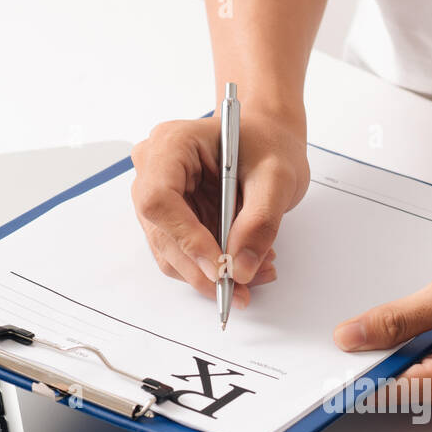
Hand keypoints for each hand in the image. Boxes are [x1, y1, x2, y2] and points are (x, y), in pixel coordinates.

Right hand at [130, 112, 309, 305]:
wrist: (268, 144)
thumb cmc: (268, 145)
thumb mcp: (277, 177)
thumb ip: (260, 221)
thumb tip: (241, 268)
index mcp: (172, 144)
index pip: (159, 199)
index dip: (187, 238)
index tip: (220, 266)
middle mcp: (154, 171)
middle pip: (162, 233)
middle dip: (203, 268)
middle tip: (243, 288)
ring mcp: (159, 198)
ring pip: (171, 253)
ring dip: (211, 275)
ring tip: (256, 271)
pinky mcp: (172, 221)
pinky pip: (185, 257)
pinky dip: (214, 270)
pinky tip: (246, 265)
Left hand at [332, 239, 431, 417]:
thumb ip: (399, 319)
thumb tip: (352, 337)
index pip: (386, 393)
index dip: (352, 376)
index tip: (327, 362)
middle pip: (396, 386)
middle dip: (378, 354)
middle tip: (370, 321)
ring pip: (410, 376)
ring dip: (402, 347)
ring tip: (428, 312)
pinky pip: (428, 369)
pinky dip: (419, 346)